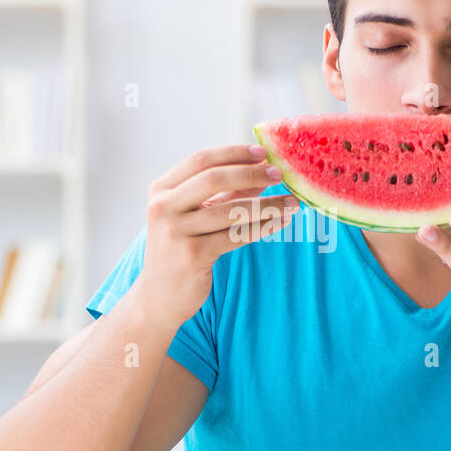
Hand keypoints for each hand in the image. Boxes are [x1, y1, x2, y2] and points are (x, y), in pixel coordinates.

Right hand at [135, 144, 296, 328]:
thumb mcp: (193, 216)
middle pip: (214, 178)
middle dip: (251, 174)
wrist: (157, 297)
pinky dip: (262, 227)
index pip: (201, 160)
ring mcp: (176, 232)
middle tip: (279, 174)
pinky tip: (280, 223)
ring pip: (231, 210)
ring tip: (292, 202)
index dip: (234, 154)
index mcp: (161, 190)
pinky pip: (236, 236)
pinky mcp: (192, 255)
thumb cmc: (178, 251)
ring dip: (267, 205)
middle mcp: (163, 207)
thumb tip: (260, 173)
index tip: (263, 153)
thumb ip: (222, 194)